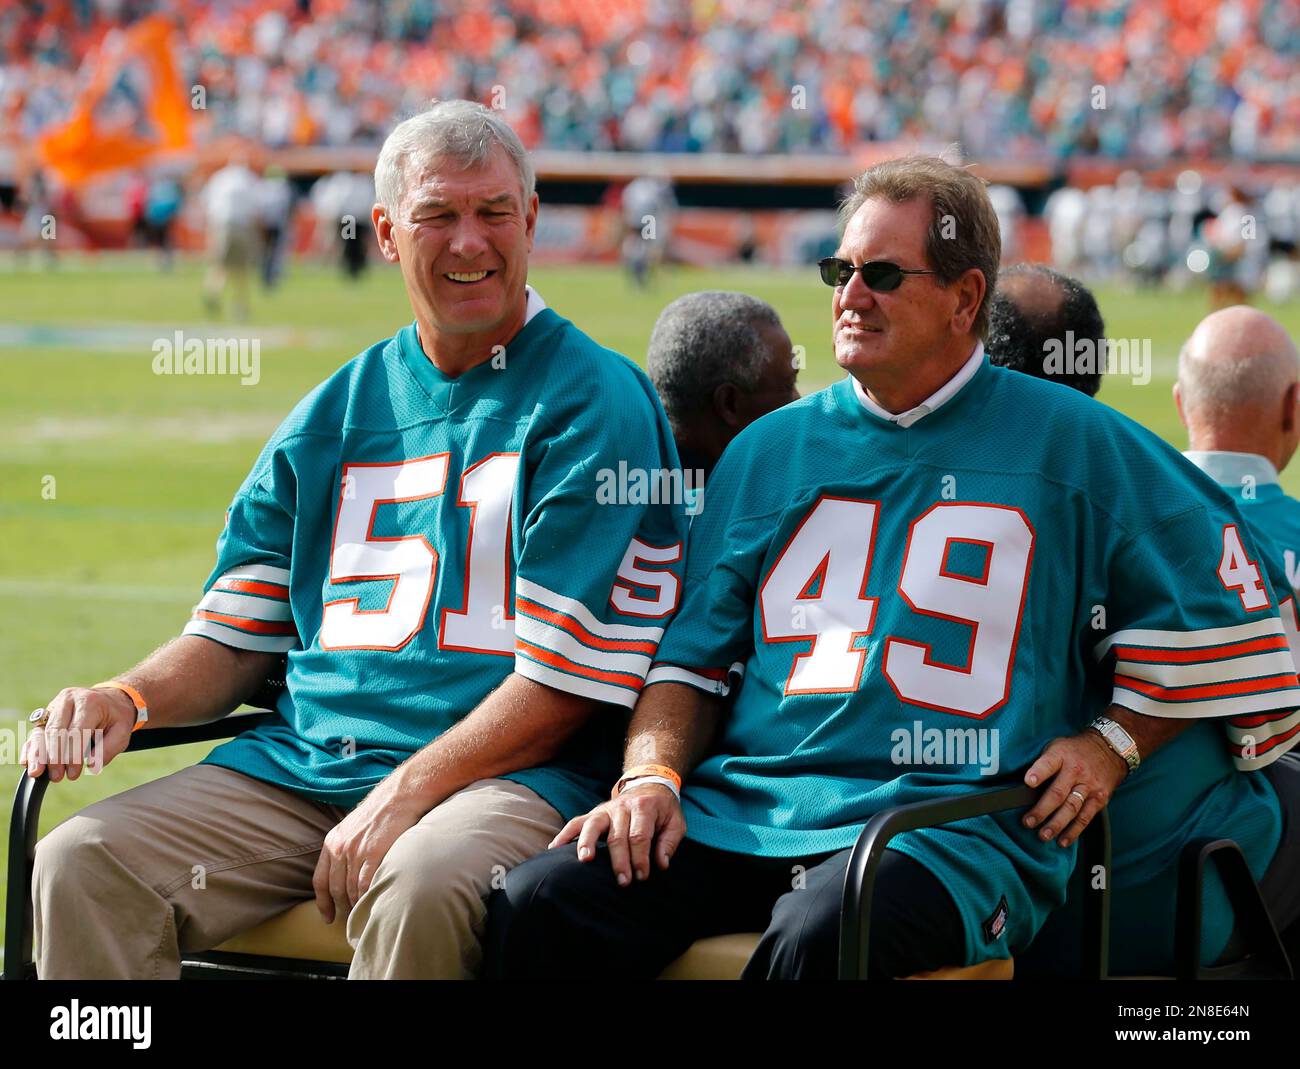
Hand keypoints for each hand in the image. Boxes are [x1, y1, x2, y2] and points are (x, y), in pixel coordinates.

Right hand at [22, 686, 136, 781]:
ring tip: (37, 773)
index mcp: (89, 702)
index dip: (73, 755)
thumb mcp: (122, 731)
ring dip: (38, 754)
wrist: (110, 699)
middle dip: (55, 757)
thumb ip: (109, 748)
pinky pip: (35, 732)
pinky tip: (26, 762)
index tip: (73, 774)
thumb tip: (92, 766)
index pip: (77, 732)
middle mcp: (68, 700)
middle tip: (57, 777)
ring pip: (41, 731)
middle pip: (56, 731)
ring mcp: (54, 706)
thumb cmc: (116, 718)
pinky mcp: (45, 715)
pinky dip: (30, 748)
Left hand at [312, 785, 425, 923]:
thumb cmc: (382, 810)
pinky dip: (367, 898)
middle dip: (343, 907)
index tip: (328, 917)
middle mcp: (340, 847)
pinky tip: (373, 903)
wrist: (400, 795)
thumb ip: (346, 847)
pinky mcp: (373, 853)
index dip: (323, 902)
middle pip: (336, 888)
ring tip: (365, 914)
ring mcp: (355, 851)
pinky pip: (365, 885)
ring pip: (350, 890)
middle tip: (353, 919)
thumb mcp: (354, 826)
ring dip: (357, 905)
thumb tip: (347, 871)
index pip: (320, 880)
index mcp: (332, 841)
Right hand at [549, 783, 683, 886]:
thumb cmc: (663, 810)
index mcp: (644, 807)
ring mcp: (605, 809)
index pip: (640, 835)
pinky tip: (554, 849)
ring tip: (585, 861)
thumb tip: (661, 864)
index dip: (640, 857)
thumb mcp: (676, 822)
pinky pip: (576, 823)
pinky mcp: (593, 814)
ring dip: (587, 843)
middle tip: (623, 882)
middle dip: (619, 860)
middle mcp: (622, 807)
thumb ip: (669, 842)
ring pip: (592, 825)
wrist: (649, 784)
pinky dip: (564, 835)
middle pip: (617, 835)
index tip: (642, 876)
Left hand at [1022, 730, 1127, 847]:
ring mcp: (1089, 786)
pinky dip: (1074, 831)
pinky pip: (1085, 817)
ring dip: (1056, 824)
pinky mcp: (1100, 799)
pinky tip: (1063, 840)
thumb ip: (1042, 761)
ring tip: (1043, 835)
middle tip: (1028, 822)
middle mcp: (1076, 771)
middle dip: (1042, 810)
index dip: (1038, 772)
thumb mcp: (1056, 746)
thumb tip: (1020, 782)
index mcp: (1061, 755)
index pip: (1048, 763)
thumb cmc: (1074, 750)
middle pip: (1058, 792)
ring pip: (1071, 808)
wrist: (1109, 750)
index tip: (1028, 782)